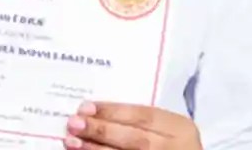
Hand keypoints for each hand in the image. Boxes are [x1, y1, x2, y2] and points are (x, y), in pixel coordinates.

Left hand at [65, 101, 200, 149]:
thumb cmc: (170, 142)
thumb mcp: (166, 128)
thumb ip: (141, 121)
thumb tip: (96, 112)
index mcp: (180, 128)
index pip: (144, 116)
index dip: (113, 111)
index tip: (86, 106)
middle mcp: (174, 147)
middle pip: (134, 139)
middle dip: (102, 130)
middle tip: (74, 122)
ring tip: (71, 141)